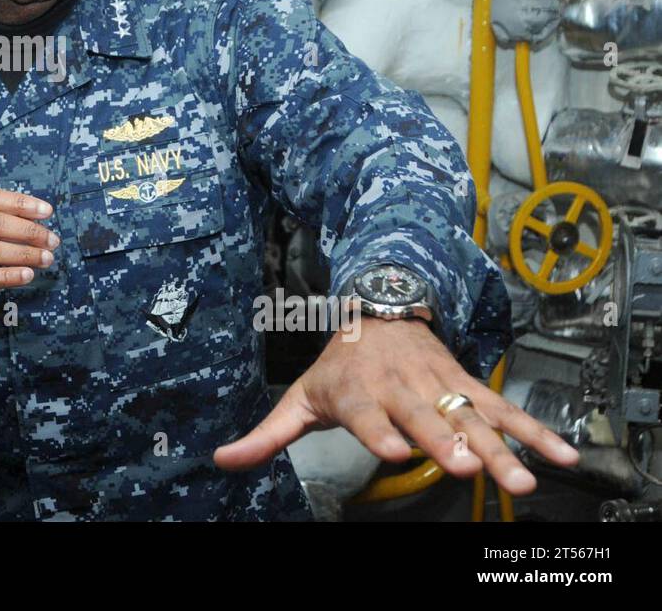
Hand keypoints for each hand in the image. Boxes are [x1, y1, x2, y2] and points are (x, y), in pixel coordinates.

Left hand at [213, 317, 579, 494]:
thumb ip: (266, 434)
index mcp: (359, 391)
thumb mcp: (300, 396)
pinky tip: (564, 455)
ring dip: (500, 446)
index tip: (395, 450)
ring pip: (472, 417)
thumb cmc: (338, 364)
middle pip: (427, 418)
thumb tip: (222, 461)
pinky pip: (506, 409)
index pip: (368, 415)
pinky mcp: (469, 384)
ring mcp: (440, 385)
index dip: (380, 432)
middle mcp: (401, 387)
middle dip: (447, 442)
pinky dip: (536, 430)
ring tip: (524, 477)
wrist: (378, 307)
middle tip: (468, 467)